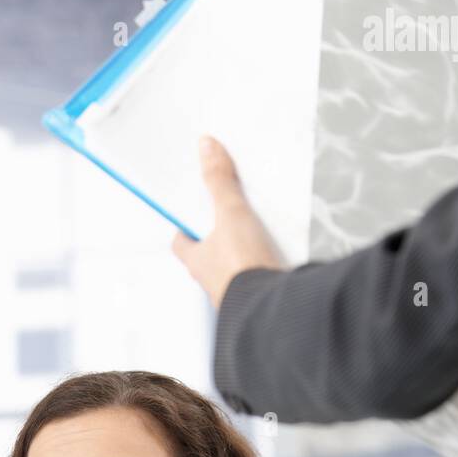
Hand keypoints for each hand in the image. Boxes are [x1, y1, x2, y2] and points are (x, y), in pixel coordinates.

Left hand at [171, 135, 284, 307]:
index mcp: (196, 262)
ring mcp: (235, 292)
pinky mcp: (260, 298)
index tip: (190, 210)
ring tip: (256, 232)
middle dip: (215, 237)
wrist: (273, 307)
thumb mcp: (231, 213)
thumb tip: (207, 149)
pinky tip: (277, 254)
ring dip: (240, 253)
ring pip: (232, 267)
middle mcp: (212, 281)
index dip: (183, 226)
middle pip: (207, 253)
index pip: (180, 242)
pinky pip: (257, 277)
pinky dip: (263, 265)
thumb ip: (220, 182)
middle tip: (227, 216)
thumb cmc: (243, 267)